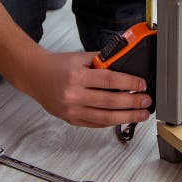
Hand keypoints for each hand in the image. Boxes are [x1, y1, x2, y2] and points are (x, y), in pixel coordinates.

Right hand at [21, 50, 151, 127]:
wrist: (35, 76)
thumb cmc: (59, 65)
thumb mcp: (81, 57)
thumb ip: (102, 61)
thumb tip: (125, 64)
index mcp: (77, 76)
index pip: (109, 80)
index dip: (128, 83)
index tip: (142, 84)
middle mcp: (74, 95)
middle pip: (109, 102)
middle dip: (132, 103)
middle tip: (146, 102)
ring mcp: (71, 110)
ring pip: (104, 117)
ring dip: (126, 117)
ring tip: (141, 114)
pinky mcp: (70, 120)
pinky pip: (95, 123)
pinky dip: (111, 121)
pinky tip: (123, 118)